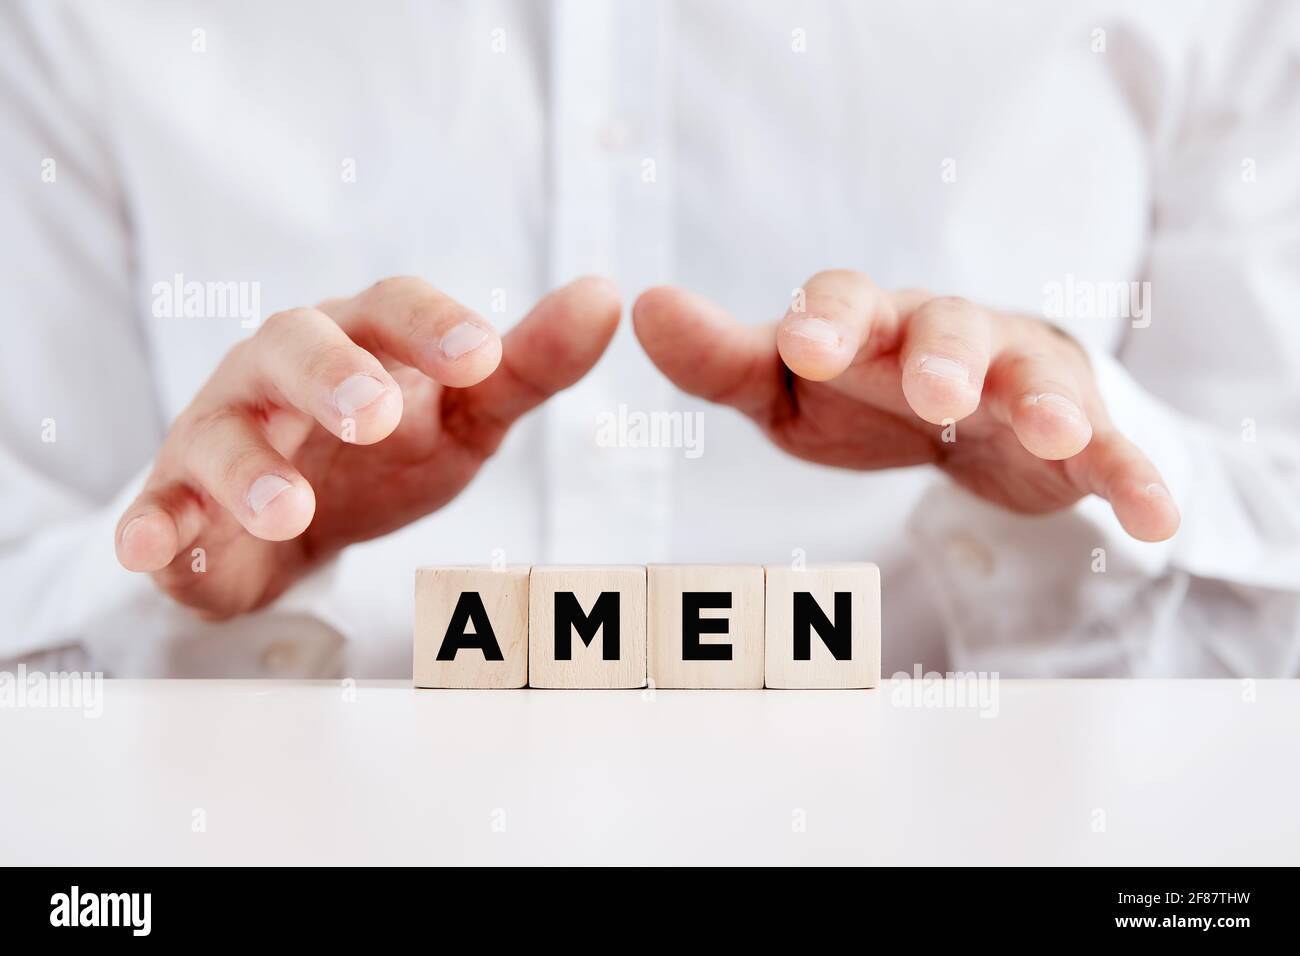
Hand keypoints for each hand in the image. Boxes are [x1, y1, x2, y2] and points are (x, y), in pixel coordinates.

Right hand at [116, 276, 620, 617]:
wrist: (301, 516)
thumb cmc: (389, 446)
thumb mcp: (468, 409)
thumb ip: (531, 361)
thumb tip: (607, 293)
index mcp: (361, 336)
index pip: (391, 306)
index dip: (433, 326)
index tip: (482, 355)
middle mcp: (282, 369)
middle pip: (293, 347)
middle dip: (330, 376)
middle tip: (375, 415)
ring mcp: (223, 432)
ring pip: (223, 435)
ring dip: (250, 470)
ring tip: (290, 510)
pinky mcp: (179, 501)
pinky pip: (158, 509)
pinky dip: (154, 527)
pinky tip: (154, 551)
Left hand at [633, 270, 1178, 540]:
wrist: (966, 411)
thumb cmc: (860, 390)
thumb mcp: (786, 386)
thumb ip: (721, 357)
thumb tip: (645, 303)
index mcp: (868, 323)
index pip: (844, 302)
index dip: (826, 320)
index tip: (801, 348)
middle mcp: (947, 337)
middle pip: (952, 328)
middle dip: (946, 355)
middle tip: (937, 390)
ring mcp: (1019, 380)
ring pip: (1038, 378)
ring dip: (1049, 400)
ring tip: (1056, 429)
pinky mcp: (1077, 432)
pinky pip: (1111, 449)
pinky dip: (1132, 477)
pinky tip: (1154, 520)